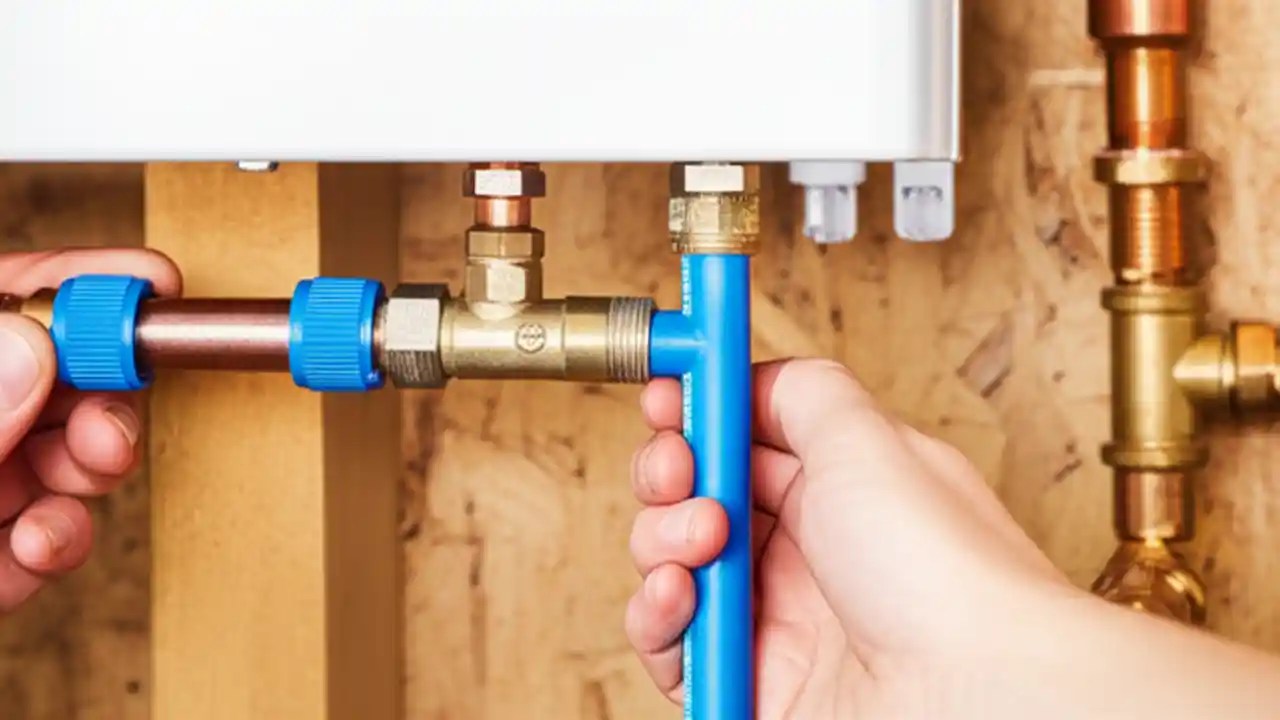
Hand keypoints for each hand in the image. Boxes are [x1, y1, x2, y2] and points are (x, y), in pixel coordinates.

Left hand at [0, 249, 179, 611]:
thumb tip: (32, 347)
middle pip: (55, 374)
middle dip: (100, 399)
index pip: (10, 296)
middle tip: (108, 427)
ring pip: (60, 455)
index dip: (81, 283)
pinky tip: (28, 552)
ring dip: (86, 479)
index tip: (149, 286)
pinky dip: (52, 549)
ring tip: (68, 499)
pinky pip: (40, 537)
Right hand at [625, 358, 1076, 717]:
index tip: (665, 398)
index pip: (746, 439)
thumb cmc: (944, 573)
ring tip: (702, 539)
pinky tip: (679, 593)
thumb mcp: (871, 441)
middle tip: (678, 469)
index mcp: (840, 488)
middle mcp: (805, 551)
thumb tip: (750, 372)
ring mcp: (775, 619)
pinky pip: (671, 644)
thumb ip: (804, 391)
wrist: (973, 694)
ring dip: (664, 539)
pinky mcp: (748, 683)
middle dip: (671, 473)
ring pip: (674, 565)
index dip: (699, 417)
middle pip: (699, 497)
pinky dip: (657, 615)